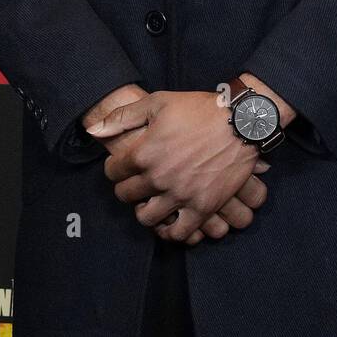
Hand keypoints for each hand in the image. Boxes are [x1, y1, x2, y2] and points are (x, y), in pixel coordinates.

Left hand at [87, 89, 265, 242]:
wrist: (241, 122)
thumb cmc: (200, 109)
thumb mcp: (158, 102)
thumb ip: (123, 117)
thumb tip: (95, 131)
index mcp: (144, 152)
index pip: (113, 171)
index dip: (115, 168)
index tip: (123, 166)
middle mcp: (158, 177)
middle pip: (126, 195)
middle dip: (127, 188)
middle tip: (137, 183)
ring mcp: (181, 195)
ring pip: (146, 218)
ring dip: (144, 211)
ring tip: (152, 202)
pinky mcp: (202, 208)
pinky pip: (178, 233)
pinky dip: (170, 231)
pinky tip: (171, 220)